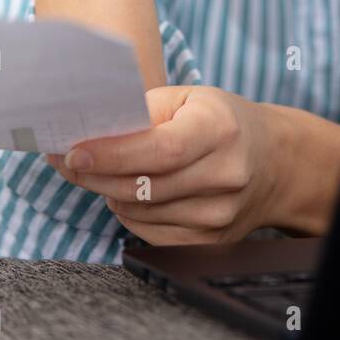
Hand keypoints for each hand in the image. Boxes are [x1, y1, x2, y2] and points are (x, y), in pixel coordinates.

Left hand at [46, 85, 281, 244]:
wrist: (275, 162)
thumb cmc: (222, 121)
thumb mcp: (190, 98)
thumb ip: (143, 110)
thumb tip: (88, 128)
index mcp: (219, 129)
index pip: (161, 149)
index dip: (113, 155)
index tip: (72, 153)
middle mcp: (224, 175)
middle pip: (143, 186)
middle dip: (95, 175)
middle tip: (65, 160)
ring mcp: (219, 214)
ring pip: (139, 212)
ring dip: (108, 192)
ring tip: (101, 170)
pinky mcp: (210, 241)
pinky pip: (147, 233)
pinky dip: (128, 211)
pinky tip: (128, 191)